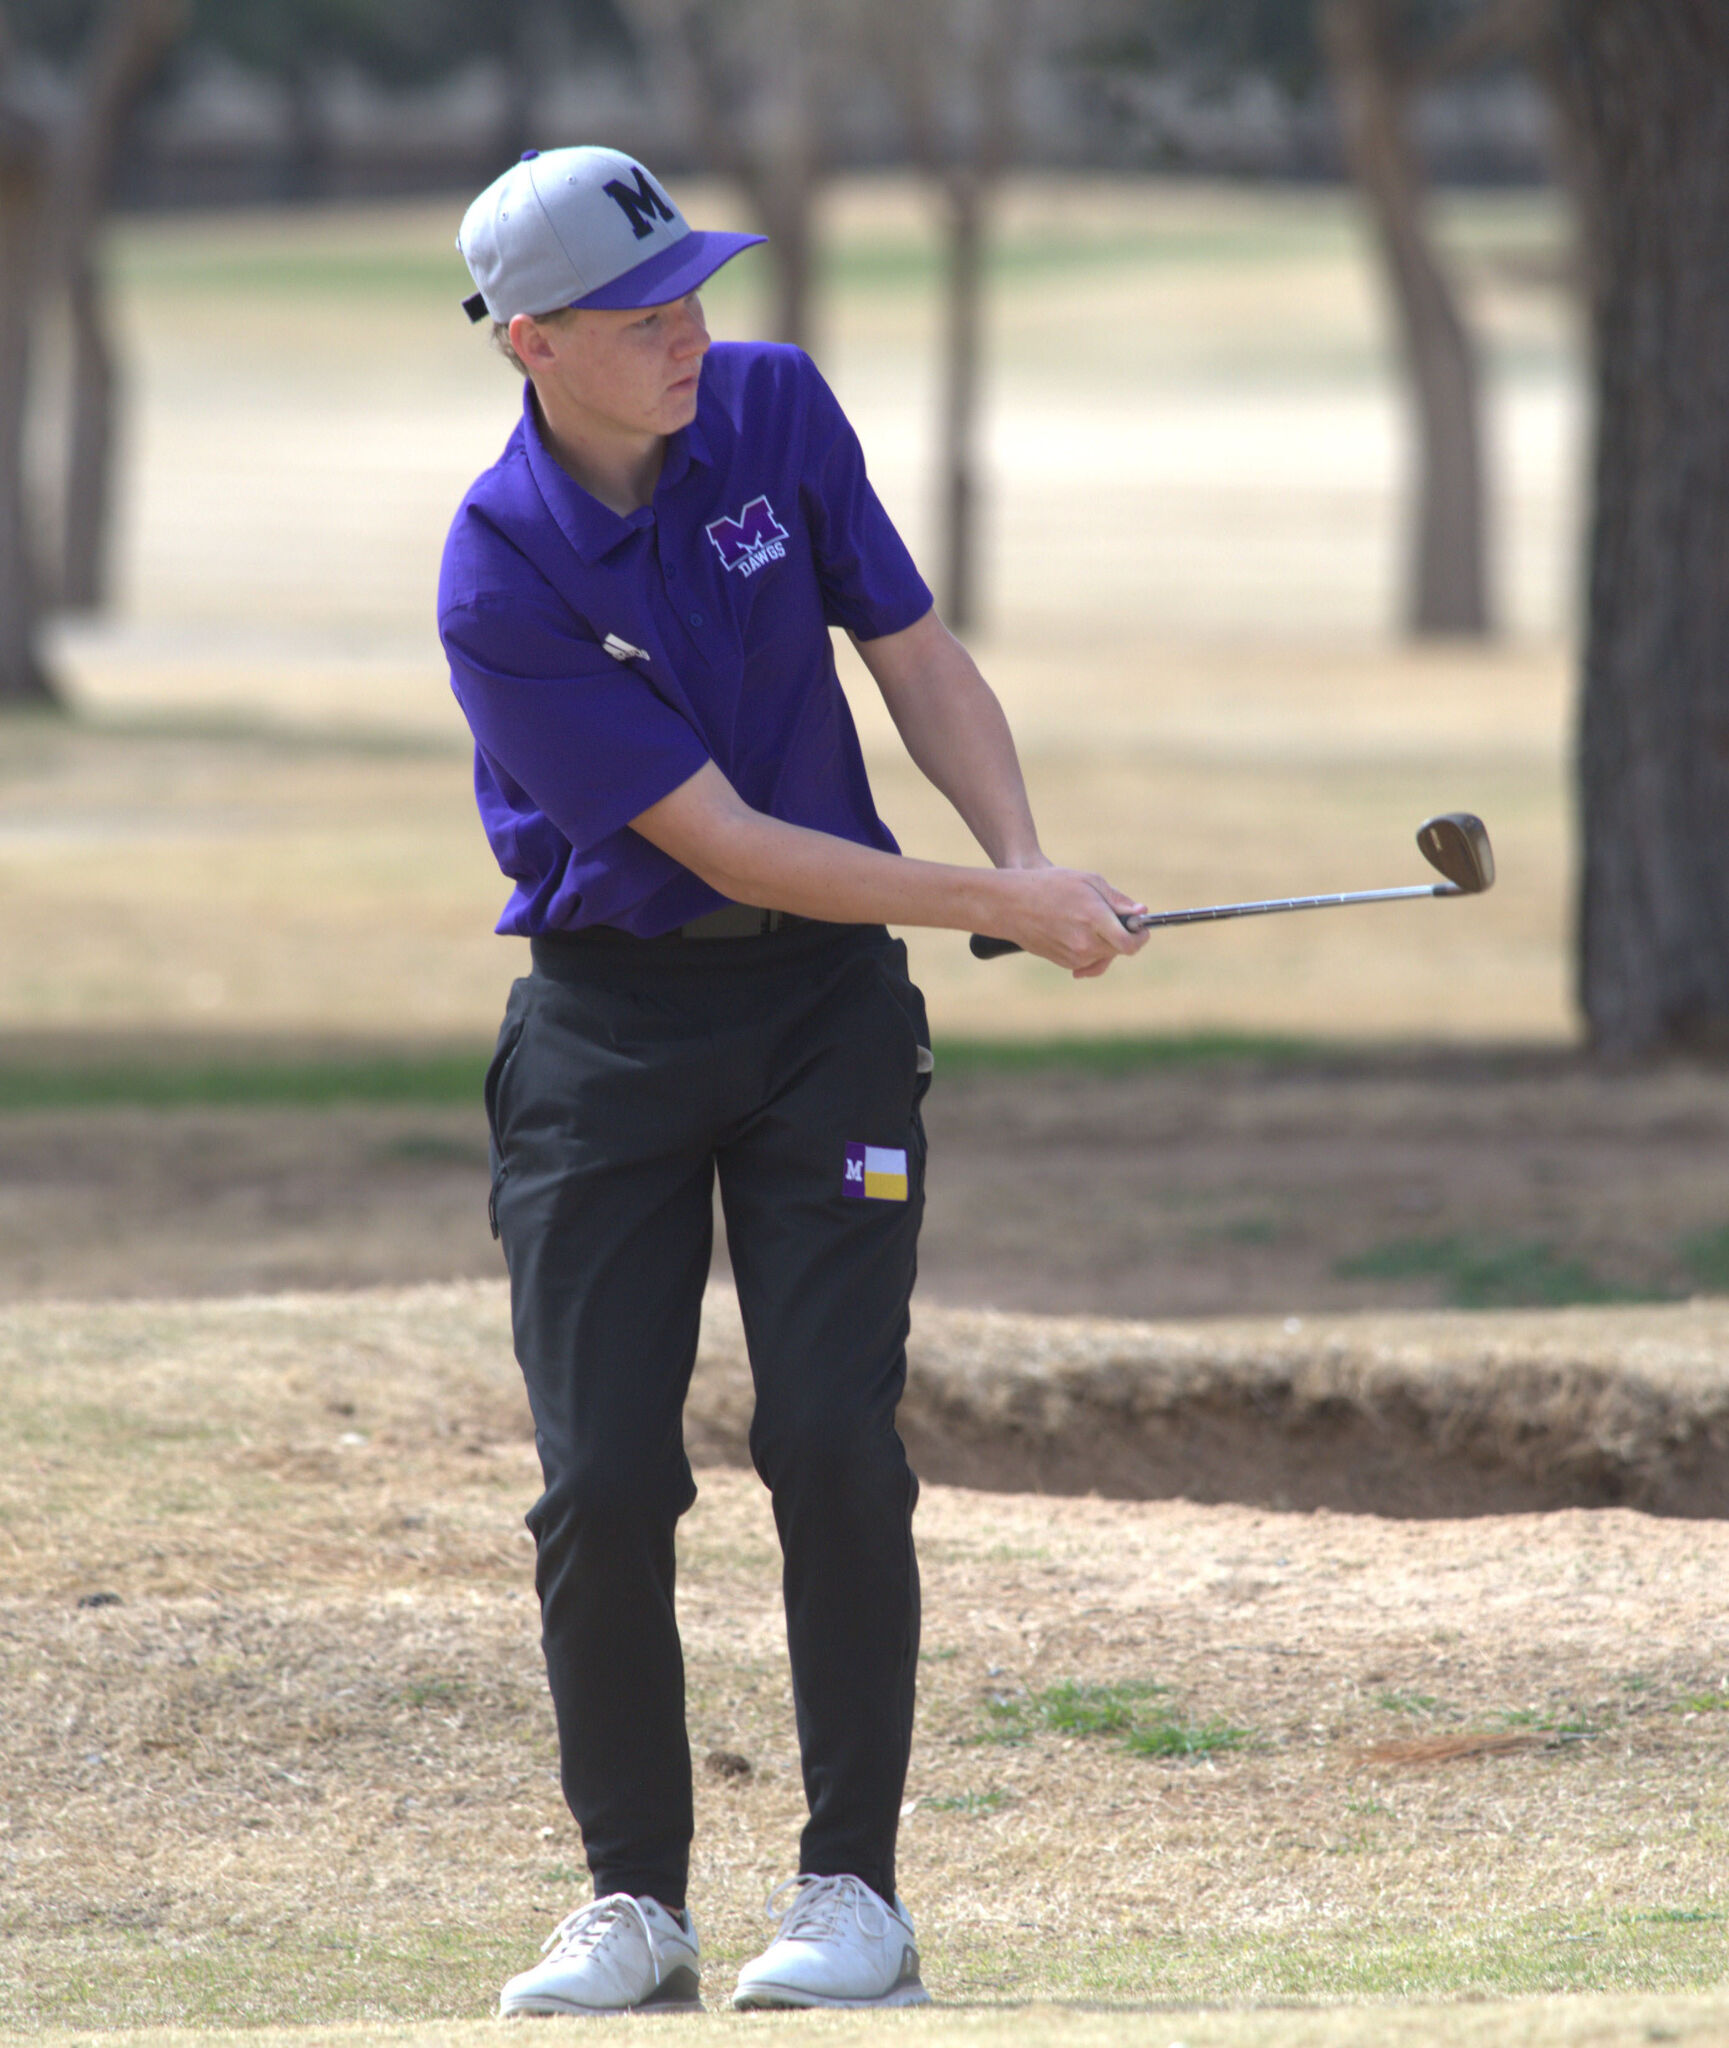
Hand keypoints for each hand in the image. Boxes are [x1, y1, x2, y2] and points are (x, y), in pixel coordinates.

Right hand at [991, 865, 1147, 977]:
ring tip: (1087, 919)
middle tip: (1112, 918)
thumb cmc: (1050, 886)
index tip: (1141, 928)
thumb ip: (1118, 899)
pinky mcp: (1066, 963)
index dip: (1141, 937)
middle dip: (1123, 936)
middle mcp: (1086, 942)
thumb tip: (1141, 912)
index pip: (1130, 943)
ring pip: (1105, 956)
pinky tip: (1077, 930)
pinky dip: (1091, 948)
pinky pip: (1090, 960)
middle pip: (1120, 950)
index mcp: (1094, 918)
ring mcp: (1075, 956)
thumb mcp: (1088, 881)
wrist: (1011, 904)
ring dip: (1106, 941)